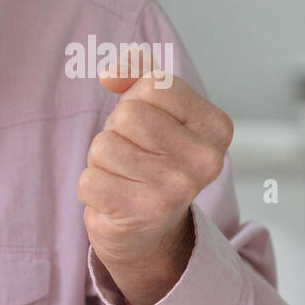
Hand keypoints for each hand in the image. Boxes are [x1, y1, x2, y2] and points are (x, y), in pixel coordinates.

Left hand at [78, 51, 232, 304]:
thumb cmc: (149, 163)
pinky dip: (90, 188)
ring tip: (123, 179)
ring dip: (101, 162)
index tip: (145, 129)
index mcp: (216, 127)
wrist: (147, 232)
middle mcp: (206, 159)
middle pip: (128, 114)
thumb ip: (141, 76)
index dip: (135, 102)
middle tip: (131, 159)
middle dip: (116, 133)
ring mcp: (177, 188)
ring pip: (104, 145)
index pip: (156, 85)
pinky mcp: (142, 212)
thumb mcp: (155, 112)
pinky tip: (113, 200)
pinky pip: (88, 178)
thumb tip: (111, 72)